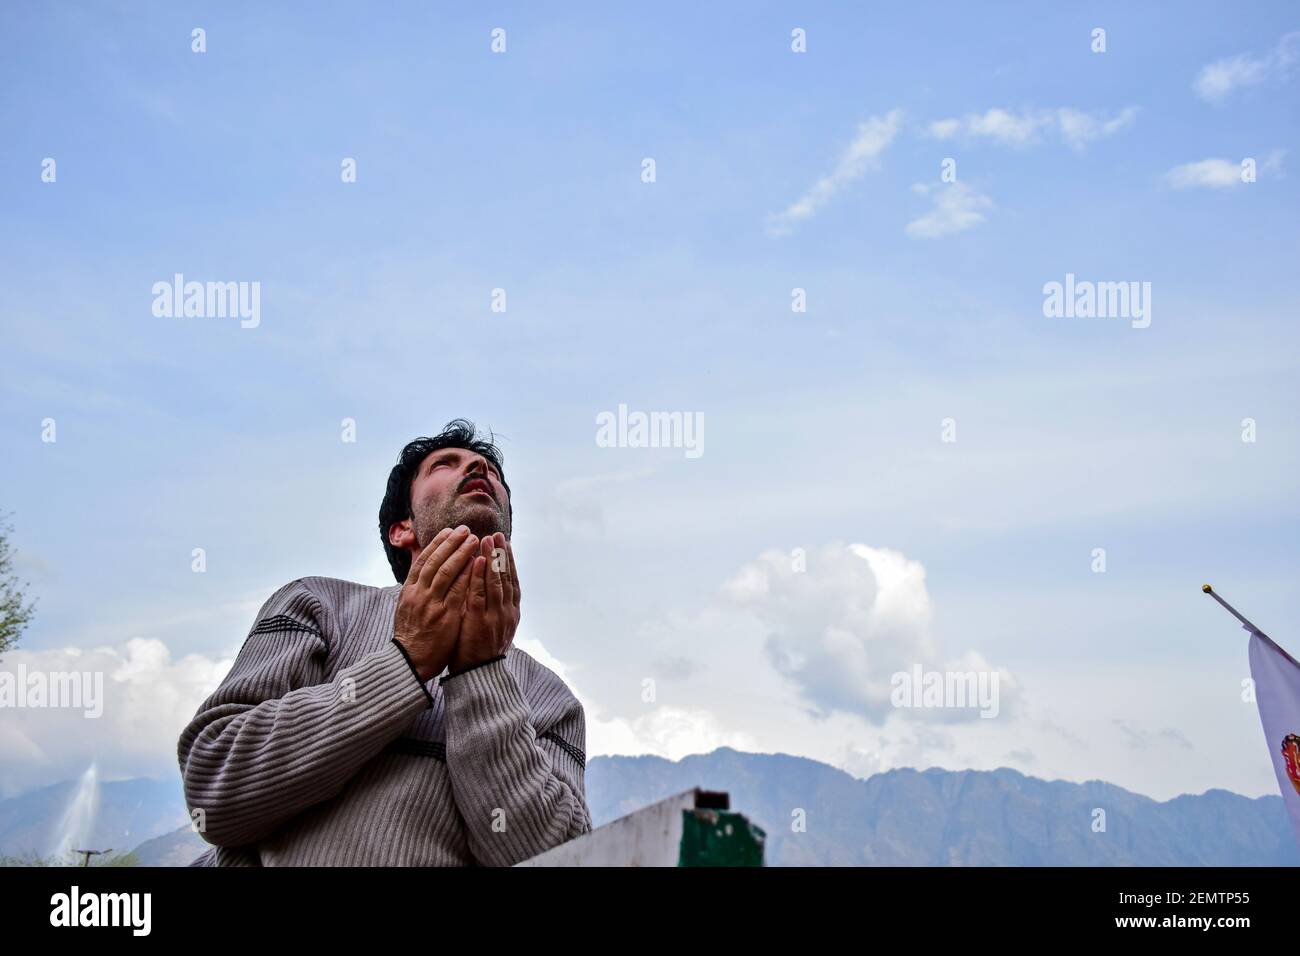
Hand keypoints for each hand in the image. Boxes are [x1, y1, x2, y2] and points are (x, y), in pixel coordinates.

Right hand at [393, 526, 479, 680]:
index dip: (436, 544)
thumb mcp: (407, 609)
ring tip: (475, 539)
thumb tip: (423, 574)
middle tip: (465, 529)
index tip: (448, 531)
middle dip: (451, 543)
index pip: (423, 561)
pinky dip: (467, 575)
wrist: (409, 662)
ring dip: (461, 553)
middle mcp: (418, 594)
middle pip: (435, 561)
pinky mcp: (444, 616)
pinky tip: (477, 563)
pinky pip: (458, 590)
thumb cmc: (411, 637)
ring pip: (446, 571)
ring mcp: (431, 604)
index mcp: (408, 591)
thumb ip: (416, 591)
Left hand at [450, 533, 519, 672]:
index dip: (508, 561)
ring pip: (496, 582)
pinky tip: (477, 561)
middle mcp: (507, 612)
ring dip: (492, 559)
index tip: (504, 543)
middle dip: (502, 554)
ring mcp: (495, 617)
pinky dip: (479, 576)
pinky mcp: (480, 622)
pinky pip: (480, 595)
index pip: (512, 581)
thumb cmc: (481, 650)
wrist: (478, 676)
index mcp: (511, 613)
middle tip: (497, 534)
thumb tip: (491, 589)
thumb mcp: (493, 626)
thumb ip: (494, 607)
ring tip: (488, 540)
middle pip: (507, 578)